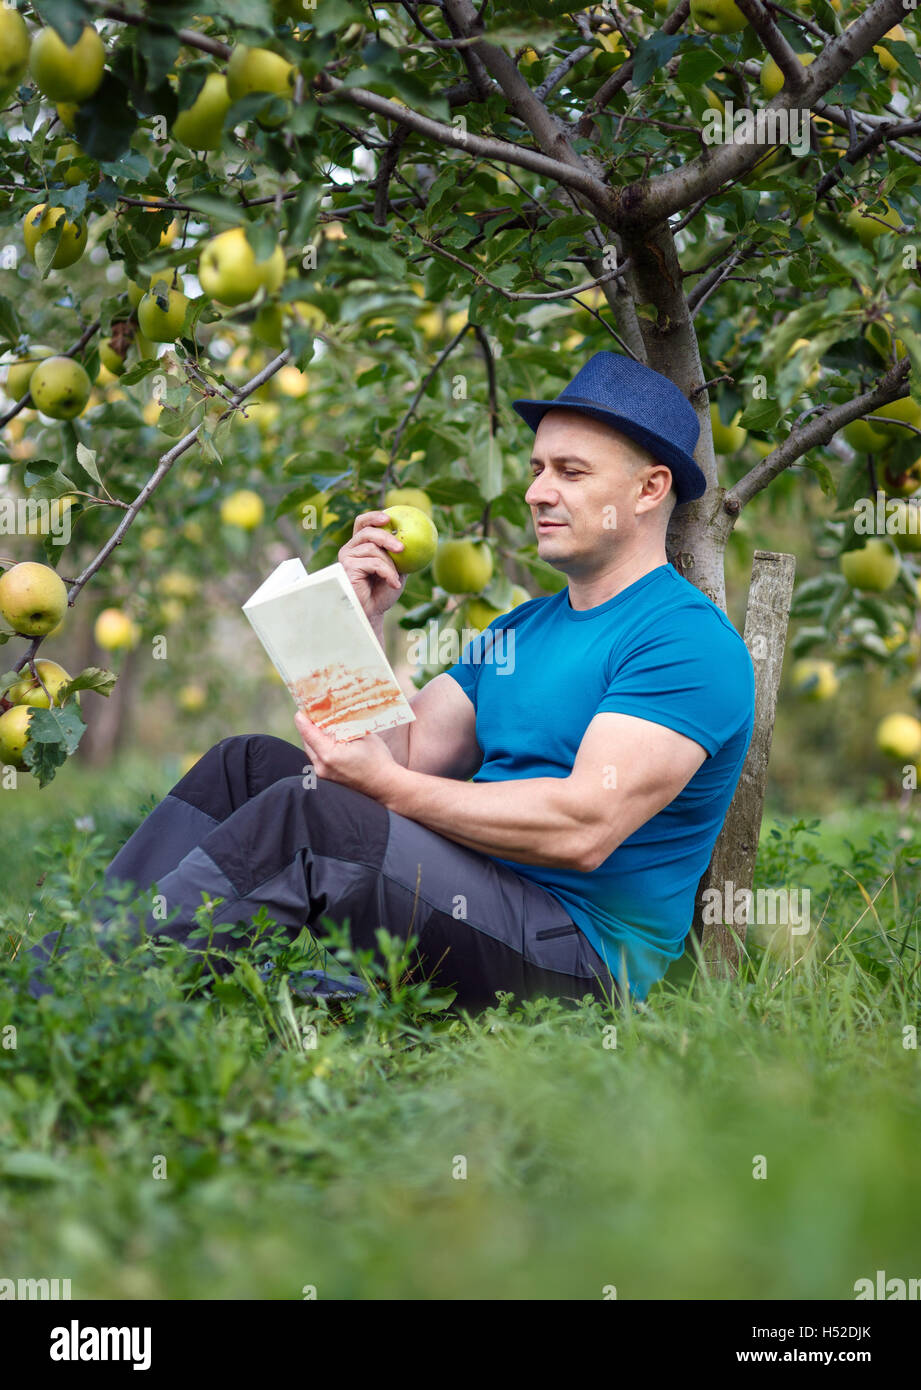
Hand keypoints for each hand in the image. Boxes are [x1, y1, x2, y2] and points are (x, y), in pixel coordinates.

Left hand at [295, 709, 400, 802]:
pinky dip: (321, 747)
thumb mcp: (362, 735)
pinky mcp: (326, 778)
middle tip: (315, 711)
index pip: (308, 732)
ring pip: (311, 750)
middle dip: (309, 726)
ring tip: (324, 724)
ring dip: (315, 737)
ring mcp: (322, 774)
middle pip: (307, 741)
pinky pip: (318, 758)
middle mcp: (321, 766)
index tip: (303, 708)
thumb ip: (344, 726)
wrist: (386, 785)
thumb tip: (331, 715)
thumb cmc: (377, 759)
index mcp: (329, 754)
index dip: (303, 718)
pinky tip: (330, 739)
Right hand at [337, 509, 406, 625]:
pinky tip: (393, 584)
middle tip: (401, 548)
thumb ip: (399, 554)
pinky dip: (387, 573)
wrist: (373, 612)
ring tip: (395, 578)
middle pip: (367, 531)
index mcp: (360, 545)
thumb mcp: (396, 569)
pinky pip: (373, 562)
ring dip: (389, 564)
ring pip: (372, 549)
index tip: (388, 517)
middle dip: (386, 537)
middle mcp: (350, 549)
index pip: (362, 523)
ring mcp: (347, 558)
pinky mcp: (348, 568)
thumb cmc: (383, 592)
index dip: (373, 516)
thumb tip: (418, 536)